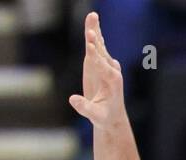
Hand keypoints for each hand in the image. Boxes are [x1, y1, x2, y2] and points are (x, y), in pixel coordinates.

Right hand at [68, 12, 126, 130]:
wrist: (112, 116)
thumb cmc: (103, 117)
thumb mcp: (95, 115)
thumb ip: (84, 107)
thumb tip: (73, 99)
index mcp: (113, 81)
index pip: (101, 65)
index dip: (94, 55)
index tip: (89, 44)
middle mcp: (112, 70)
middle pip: (101, 51)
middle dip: (94, 39)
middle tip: (90, 29)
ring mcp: (108, 65)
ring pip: (99, 45)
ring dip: (94, 30)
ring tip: (93, 16)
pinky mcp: (102, 64)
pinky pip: (96, 46)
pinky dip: (93, 34)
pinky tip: (92, 22)